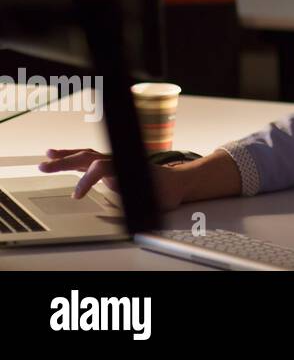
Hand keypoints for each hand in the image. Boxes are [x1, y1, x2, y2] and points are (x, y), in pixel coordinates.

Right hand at [38, 148, 188, 211]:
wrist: (175, 182)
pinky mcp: (111, 165)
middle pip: (88, 157)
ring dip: (66, 156)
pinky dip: (74, 158)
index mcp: (127, 168)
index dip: (86, 180)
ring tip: (48, 156)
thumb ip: (137, 202)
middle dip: (65, 161)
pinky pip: (89, 159)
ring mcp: (114, 161)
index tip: (76, 196)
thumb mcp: (153, 198)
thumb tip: (123, 210)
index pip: (100, 167)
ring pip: (87, 155)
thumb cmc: (164, 191)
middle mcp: (118, 161)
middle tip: (44, 166)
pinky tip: (61, 157)